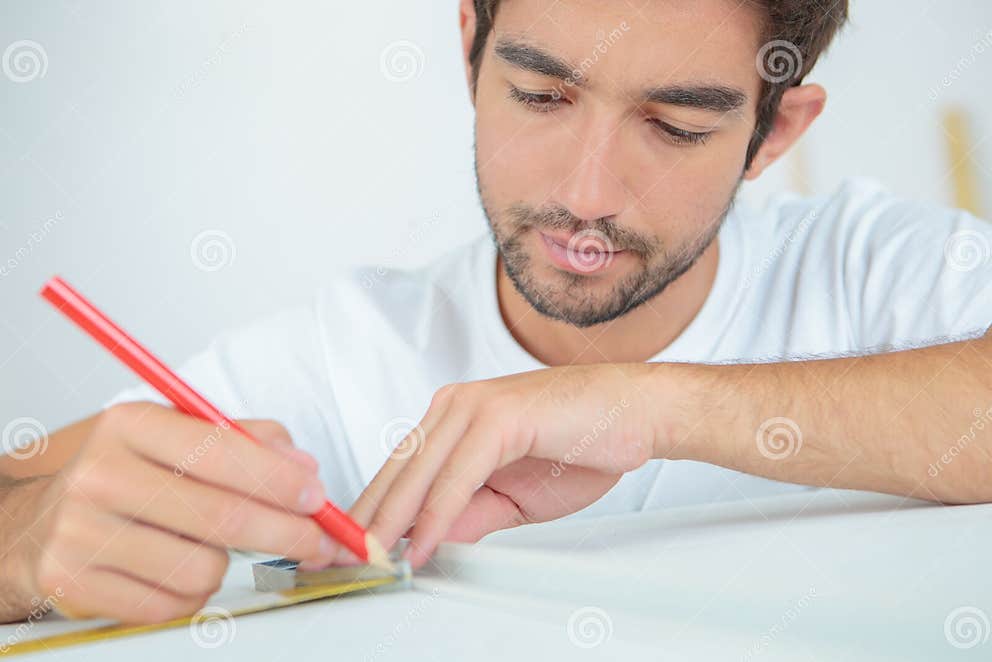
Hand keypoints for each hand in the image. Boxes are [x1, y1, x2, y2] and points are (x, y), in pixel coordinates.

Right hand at [1, 402, 338, 623]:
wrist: (39, 525)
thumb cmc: (128, 476)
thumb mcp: (179, 435)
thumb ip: (246, 440)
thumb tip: (303, 466)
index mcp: (130, 424)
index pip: (220, 452)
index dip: (279, 480)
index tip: (317, 498)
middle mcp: (99, 473)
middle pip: (221, 516)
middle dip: (287, 533)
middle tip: (320, 542)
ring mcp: (81, 532)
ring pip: (202, 567)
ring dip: (227, 565)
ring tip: (210, 547)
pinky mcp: (74, 583)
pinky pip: (172, 604)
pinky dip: (193, 595)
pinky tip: (180, 570)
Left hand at [335, 363, 663, 567]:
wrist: (636, 414)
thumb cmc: (579, 444)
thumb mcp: (511, 496)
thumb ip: (468, 514)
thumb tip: (425, 542)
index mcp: (450, 420)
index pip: (398, 474)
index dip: (370, 515)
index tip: (348, 552)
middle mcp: (452, 407)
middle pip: (396, 474)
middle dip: (366, 523)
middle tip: (337, 562)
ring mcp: (473, 407)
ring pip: (419, 475)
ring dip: (390, 523)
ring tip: (368, 561)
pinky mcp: (498, 416)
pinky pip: (457, 476)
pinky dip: (437, 515)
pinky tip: (422, 544)